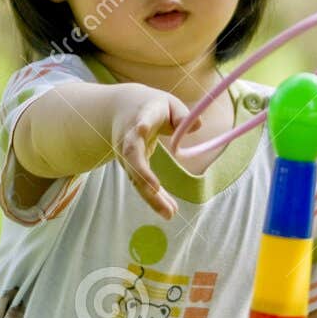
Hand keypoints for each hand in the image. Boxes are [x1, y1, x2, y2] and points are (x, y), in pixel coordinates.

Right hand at [108, 84, 190, 219]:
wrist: (118, 111)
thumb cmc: (150, 107)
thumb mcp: (168, 103)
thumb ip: (182, 114)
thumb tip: (197, 126)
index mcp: (140, 119)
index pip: (138, 124)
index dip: (140, 128)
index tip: (143, 130)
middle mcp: (128, 140)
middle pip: (131, 157)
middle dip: (141, 173)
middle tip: (155, 190)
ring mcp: (126, 156)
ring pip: (136, 178)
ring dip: (151, 197)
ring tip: (170, 213)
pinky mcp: (131, 169)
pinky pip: (142, 186)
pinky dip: (156, 199)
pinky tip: (170, 211)